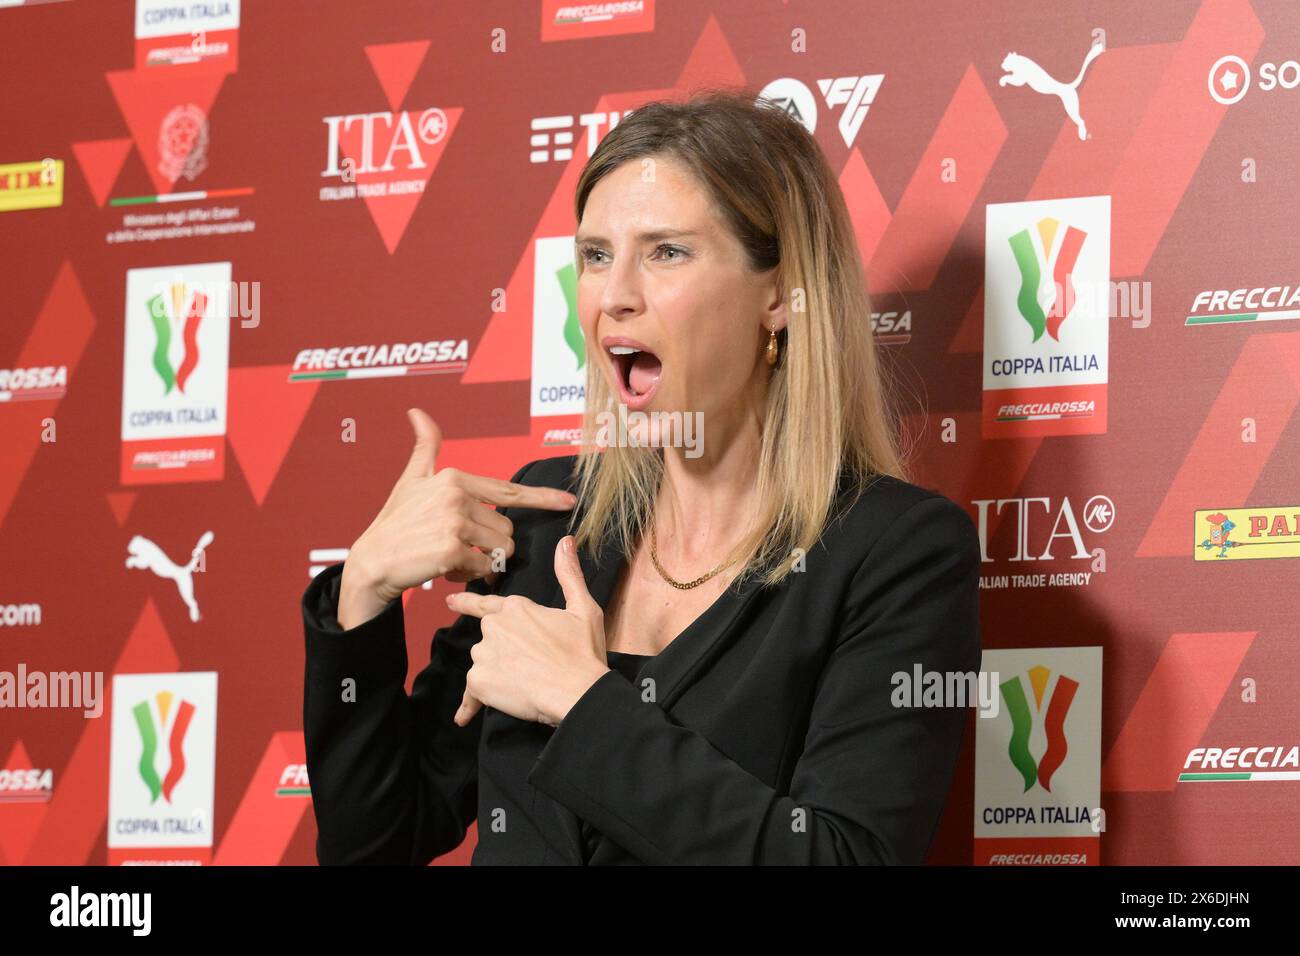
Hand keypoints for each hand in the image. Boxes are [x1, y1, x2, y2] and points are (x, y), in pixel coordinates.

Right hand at [338, 408, 577, 628]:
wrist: (371, 561)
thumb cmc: (395, 522)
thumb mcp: (411, 480)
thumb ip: (425, 447)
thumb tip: (418, 412)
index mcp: (455, 478)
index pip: (508, 489)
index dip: (542, 497)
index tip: (569, 501)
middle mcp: (457, 496)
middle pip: (507, 528)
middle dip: (492, 543)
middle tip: (460, 546)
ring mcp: (455, 523)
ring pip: (501, 549)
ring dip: (484, 560)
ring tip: (454, 557)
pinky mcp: (451, 551)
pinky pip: (485, 567)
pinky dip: (471, 574)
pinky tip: (447, 570)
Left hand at [446, 535, 608, 727]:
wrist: (577, 692)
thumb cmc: (583, 653)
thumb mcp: (583, 609)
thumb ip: (569, 575)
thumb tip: (565, 542)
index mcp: (516, 607)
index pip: (486, 603)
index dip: (468, 603)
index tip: (452, 602)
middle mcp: (494, 626)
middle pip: (489, 638)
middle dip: (502, 652)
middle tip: (528, 667)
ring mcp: (484, 653)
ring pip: (483, 663)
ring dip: (496, 674)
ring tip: (524, 686)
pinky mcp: (479, 681)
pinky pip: (472, 692)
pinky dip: (473, 702)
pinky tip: (467, 716)